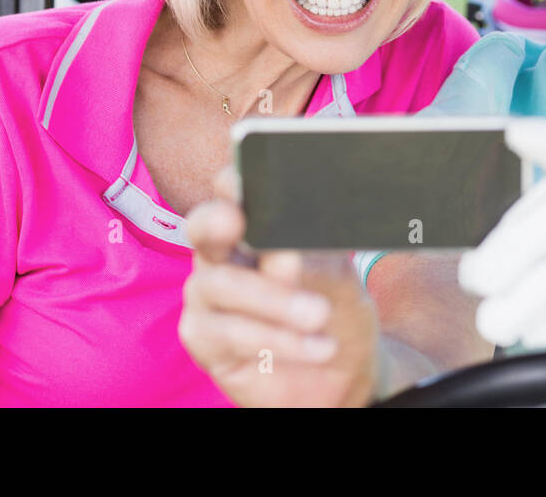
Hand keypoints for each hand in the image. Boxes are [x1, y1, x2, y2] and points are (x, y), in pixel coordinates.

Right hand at [179, 166, 379, 406]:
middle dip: (216, 221)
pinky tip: (319, 346)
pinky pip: (231, 332)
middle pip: (203, 227)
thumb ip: (309, 254)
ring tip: (320, 313)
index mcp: (251, 222)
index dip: (234, 181)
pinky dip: (280, 339)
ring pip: (223, 284)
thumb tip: (282, 252)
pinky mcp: (203, 337)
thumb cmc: (334, 305)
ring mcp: (206, 293)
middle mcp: (220, 251)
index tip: (240, 179)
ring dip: (275, 300)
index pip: (234, 190)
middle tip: (235, 221)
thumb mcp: (334, 273)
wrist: (343, 367)